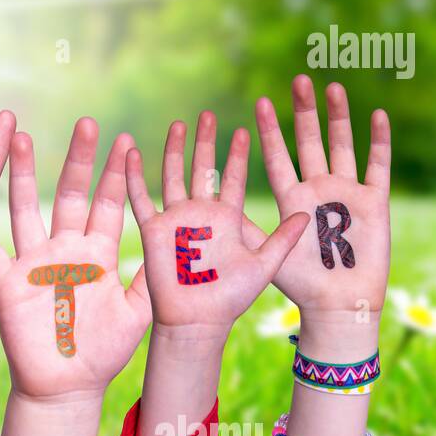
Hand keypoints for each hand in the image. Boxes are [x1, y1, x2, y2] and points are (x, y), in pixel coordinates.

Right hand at [0, 118, 150, 398]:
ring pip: (26, 209)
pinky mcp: (8, 284)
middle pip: (71, 195)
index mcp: (98, 254)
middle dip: (78, 160)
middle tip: (86, 121)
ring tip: (21, 136)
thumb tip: (179, 246)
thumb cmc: (104, 353)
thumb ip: (151, 276)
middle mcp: (65, 250)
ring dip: (23, 174)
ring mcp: (35, 263)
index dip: (117, 174)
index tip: (127, 139)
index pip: (109, 205)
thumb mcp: (139, 312)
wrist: (66, 389)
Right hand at [125, 111, 307, 334]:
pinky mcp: (153, 230)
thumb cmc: (232, 299)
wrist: (198, 321)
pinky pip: (141, 199)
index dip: (237, 155)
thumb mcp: (265, 264)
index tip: (245, 129)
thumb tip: (306, 213)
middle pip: (201, 169)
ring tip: (178, 124)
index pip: (231, 178)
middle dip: (205, 142)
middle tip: (208, 114)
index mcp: (227, 218)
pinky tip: (130, 152)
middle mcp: (200, 214)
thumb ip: (283, 238)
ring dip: (174, 150)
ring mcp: (175, 220)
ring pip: (172, 176)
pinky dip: (133, 176)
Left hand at [251, 76, 390, 320]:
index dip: (269, 131)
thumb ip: (244, 229)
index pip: (277, 157)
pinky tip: (376, 115)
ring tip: (332, 87)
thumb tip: (209, 206)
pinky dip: (378, 141)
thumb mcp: (265, 254)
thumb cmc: (300, 286)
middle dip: (304, 112)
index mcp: (290, 199)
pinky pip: (378, 165)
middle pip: (309, 143)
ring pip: (342, 146)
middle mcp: (317, 190)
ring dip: (338, 118)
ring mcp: (346, 193)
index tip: (259, 102)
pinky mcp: (375, 202)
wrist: (338, 306)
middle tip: (298, 80)